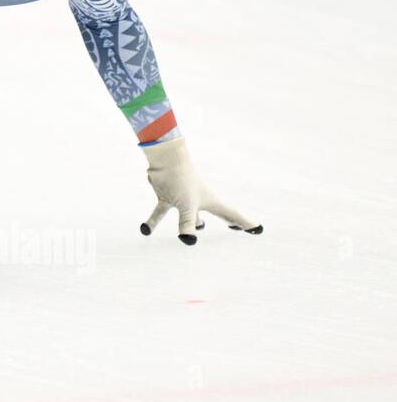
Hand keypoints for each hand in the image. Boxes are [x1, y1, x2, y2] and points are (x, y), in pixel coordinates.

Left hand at [140, 136, 261, 244]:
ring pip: (188, 216)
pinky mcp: (167, 197)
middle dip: (228, 220)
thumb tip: (187, 241)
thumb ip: (187, 224)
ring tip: (195, 233)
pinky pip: (160, 213)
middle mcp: (199, 200)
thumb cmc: (181, 179)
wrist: (164, 160)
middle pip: (217, 214)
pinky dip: (153, 222)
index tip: (257, 229)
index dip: (244, 223)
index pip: (231, 215)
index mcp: (210, 201)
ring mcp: (183, 199)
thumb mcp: (187, 206)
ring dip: (190, 224)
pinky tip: (144, 230)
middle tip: (236, 226)